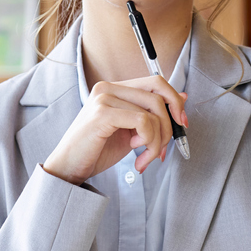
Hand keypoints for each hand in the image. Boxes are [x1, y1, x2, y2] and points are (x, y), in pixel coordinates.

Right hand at [42, 76, 187, 185]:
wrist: (69, 168)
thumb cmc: (96, 151)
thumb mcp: (131, 131)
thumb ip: (151, 114)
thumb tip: (181, 97)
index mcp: (114, 89)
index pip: (155, 82)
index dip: (174, 102)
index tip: (181, 124)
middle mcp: (107, 88)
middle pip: (158, 95)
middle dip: (169, 126)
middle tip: (162, 150)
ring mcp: (103, 98)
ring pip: (152, 112)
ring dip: (157, 141)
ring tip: (145, 158)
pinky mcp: (102, 114)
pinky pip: (143, 122)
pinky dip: (148, 142)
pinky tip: (137, 156)